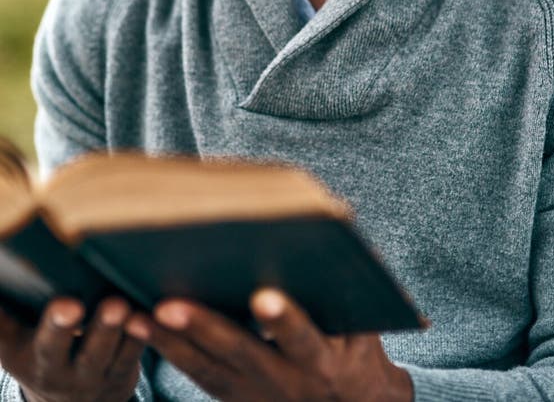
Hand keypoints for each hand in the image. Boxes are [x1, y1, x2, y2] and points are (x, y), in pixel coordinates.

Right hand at [0, 296, 144, 401]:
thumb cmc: (45, 350)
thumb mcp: (17, 340)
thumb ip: (6, 314)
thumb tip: (0, 266)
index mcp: (21, 353)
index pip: (10, 336)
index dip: (15, 321)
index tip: (33, 301)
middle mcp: (51, 368)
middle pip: (52, 347)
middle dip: (60, 326)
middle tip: (70, 305)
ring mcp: (87, 375)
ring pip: (98, 352)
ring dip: (108, 329)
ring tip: (117, 307)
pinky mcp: (119, 374)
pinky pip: (129, 356)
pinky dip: (139, 336)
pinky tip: (145, 316)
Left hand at [125, 288, 413, 401]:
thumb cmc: (357, 357)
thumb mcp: (363, 328)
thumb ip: (346, 285)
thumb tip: (340, 224)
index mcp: (323, 360)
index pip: (303, 338)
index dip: (284, 321)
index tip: (263, 297)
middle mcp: (285, 382)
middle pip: (239, 354)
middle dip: (203, 329)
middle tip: (169, 305)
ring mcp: (255, 395)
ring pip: (206, 368)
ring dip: (169, 342)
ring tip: (135, 315)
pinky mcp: (233, 399)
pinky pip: (196, 376)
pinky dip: (167, 351)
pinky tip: (138, 326)